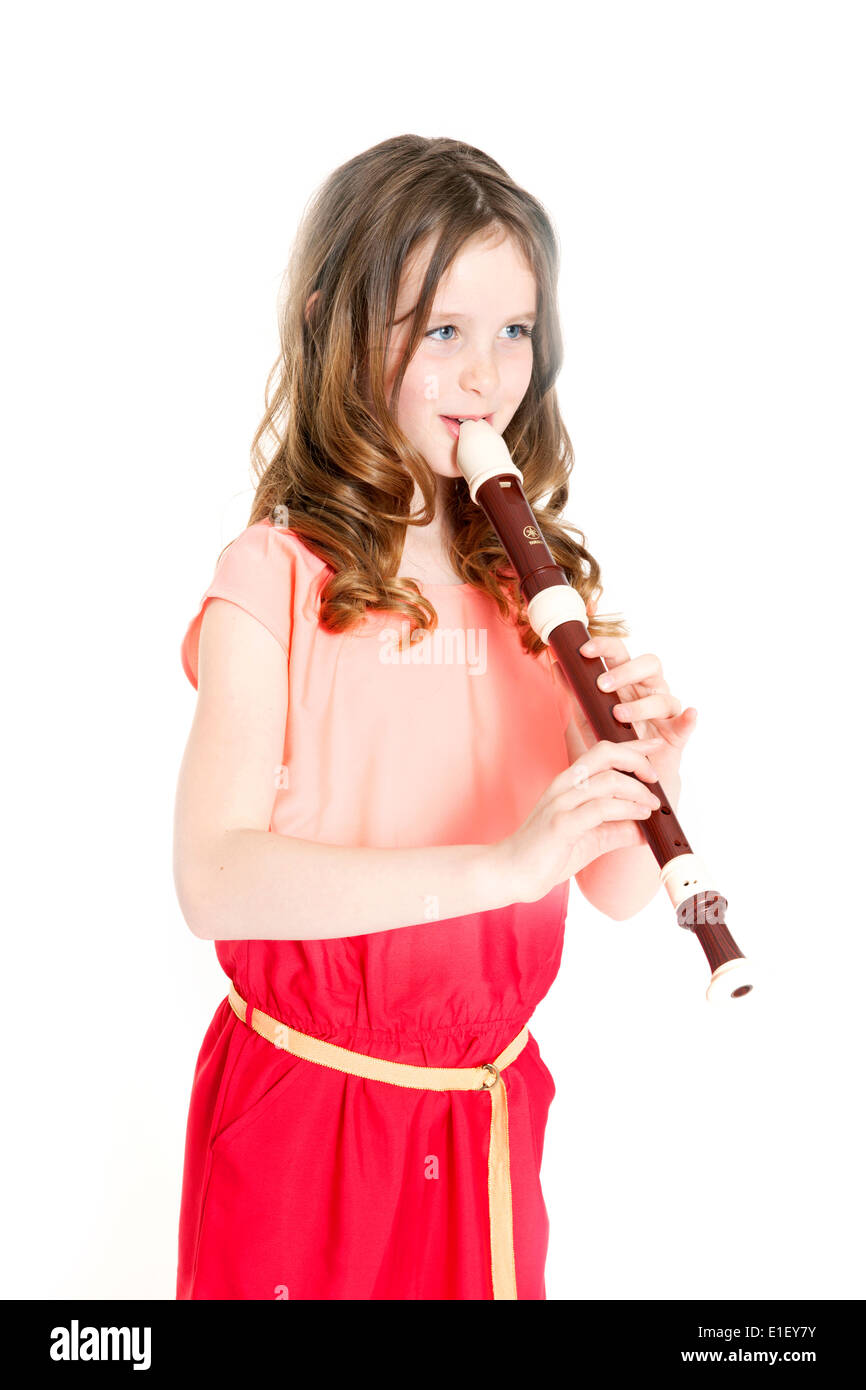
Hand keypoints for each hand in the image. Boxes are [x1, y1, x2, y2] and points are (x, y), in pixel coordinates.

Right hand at [495, 737, 666, 902]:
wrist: (512, 871)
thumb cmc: (548, 852)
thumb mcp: (592, 838)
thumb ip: (618, 830)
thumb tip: (648, 831)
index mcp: (570, 782)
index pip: (604, 753)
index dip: (633, 745)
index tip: (656, 744)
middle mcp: (565, 785)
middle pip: (606, 753)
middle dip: (636, 758)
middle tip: (654, 776)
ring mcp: (562, 802)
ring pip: (608, 781)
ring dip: (638, 790)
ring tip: (653, 804)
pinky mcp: (562, 824)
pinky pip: (601, 808)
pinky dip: (627, 809)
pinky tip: (641, 816)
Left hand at [561, 599, 697, 787]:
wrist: (629, 775)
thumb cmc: (611, 738)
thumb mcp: (588, 715)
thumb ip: (575, 691)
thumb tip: (557, 665)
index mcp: (627, 681)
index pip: (622, 654)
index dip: (606, 647)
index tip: (585, 651)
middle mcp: (649, 691)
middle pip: (649, 665)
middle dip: (625, 672)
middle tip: (602, 685)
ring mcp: (665, 712)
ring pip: (663, 696)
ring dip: (640, 704)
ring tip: (619, 715)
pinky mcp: (676, 734)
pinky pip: (686, 723)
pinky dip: (688, 718)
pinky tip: (688, 714)